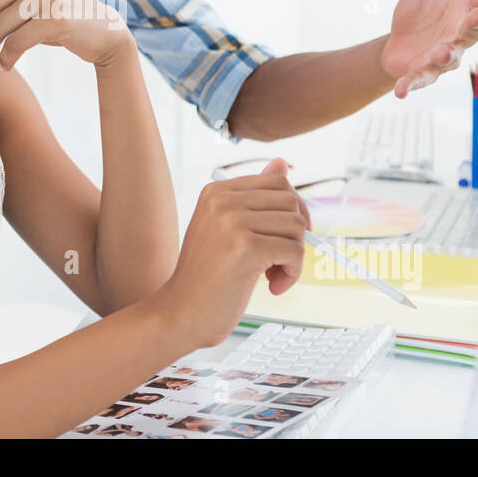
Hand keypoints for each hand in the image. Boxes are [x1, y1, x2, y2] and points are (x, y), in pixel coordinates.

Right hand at [153, 157, 307, 350]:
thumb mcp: (227, 230)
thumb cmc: (207, 277)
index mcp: (216, 191)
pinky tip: (273, 287)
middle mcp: (222, 200)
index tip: (284, 238)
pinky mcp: (245, 247)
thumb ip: (254, 198)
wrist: (180, 313)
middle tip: (279, 261)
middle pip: (291, 201)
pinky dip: (293, 274)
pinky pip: (295, 252)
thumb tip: (282, 163)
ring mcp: (232, 221)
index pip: (277, 181)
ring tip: (271, 276)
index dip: (292, 210)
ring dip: (294, 258)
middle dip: (296, 234)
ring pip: (297, 226)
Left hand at [381, 0, 477, 97]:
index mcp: (465, 9)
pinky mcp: (421, 73)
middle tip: (476, 15)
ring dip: (446, 57)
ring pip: (450, 58)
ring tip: (441, 53)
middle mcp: (459, 34)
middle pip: (474, 31)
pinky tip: (399, 90)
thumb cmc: (419, 13)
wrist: (397, 43)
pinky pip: (418, 80)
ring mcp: (442, 56)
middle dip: (476, 25)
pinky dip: (409, 85)